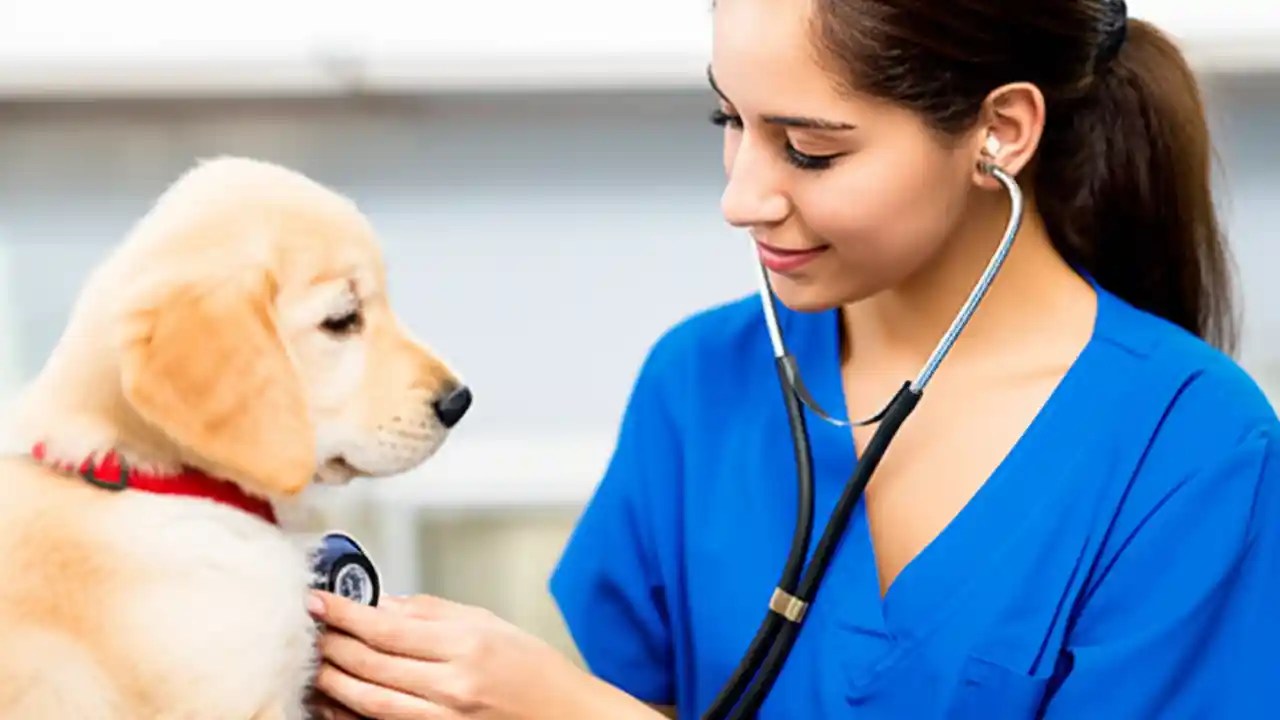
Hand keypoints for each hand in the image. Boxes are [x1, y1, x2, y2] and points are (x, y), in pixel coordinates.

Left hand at [307, 591, 658, 719]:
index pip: (386, 627)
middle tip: (306, 627)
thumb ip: (433, 612)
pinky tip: (333, 700)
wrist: (566, 716)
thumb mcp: (489, 623)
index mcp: (466, 645)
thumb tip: (385, 604)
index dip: (343, 613)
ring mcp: (444, 719)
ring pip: (368, 701)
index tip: (317, 600)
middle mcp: (452, 685)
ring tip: (311, 662)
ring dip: (331, 681)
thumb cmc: (534, 669)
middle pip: (370, 664)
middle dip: (330, 643)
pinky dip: (350, 714)